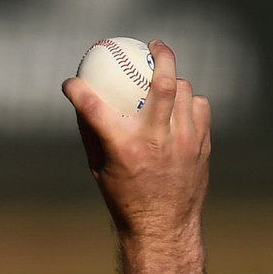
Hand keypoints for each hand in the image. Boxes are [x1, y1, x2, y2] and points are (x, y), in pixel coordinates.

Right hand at [63, 41, 211, 242]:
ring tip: (166, 83)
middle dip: (162, 56)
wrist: (163, 227)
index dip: (78, 90)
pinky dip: (188, 103)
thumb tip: (81, 102)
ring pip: (185, 92)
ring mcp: (184, 142)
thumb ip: (92, 134)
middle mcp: (156, 141)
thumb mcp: (100, 169)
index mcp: (124, 149)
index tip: (70, 83)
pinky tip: (181, 109)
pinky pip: (200, 107)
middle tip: (155, 46)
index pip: (94, 109)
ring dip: (173, 83)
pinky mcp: (202, 145)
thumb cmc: (125, 198)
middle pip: (164, 83)